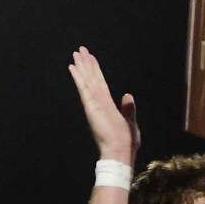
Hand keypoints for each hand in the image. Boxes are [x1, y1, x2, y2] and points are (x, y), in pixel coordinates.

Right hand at [67, 46, 139, 164]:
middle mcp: (98, 103)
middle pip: (92, 79)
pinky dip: (78, 77)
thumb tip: (127, 95)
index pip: (100, 84)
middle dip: (86, 64)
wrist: (120, 153)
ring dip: (81, 66)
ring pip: (87, 80)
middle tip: (80, 50)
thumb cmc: (126, 142)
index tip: (91, 59)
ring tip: (76, 53)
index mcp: (107, 106)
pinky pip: (84, 88)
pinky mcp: (91, 106)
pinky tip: (73, 67)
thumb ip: (128, 109)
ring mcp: (94, 104)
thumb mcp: (131, 122)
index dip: (95, 71)